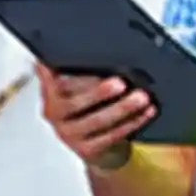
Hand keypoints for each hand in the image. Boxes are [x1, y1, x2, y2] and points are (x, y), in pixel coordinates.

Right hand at [36, 64, 156, 170]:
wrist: (91, 141)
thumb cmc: (84, 103)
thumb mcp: (74, 81)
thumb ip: (74, 67)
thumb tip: (86, 46)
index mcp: (49, 92)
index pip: (55, 83)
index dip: (67, 77)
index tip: (86, 65)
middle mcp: (54, 114)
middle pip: (74, 104)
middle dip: (98, 93)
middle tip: (120, 83)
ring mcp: (69, 134)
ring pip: (96, 121)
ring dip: (121, 108)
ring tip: (140, 97)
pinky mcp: (86, 150)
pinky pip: (111, 136)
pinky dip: (132, 123)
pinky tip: (145, 112)